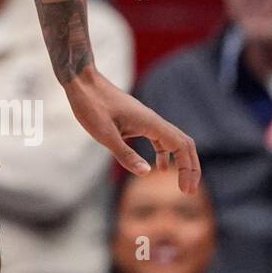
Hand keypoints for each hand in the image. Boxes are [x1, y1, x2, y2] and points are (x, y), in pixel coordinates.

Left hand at [64, 68, 200, 193]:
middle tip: (188, 192)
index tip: (185, 191)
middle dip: (190, 168)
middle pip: (184, 144)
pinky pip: (158, 138)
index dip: (188, 169)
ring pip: (173, 141)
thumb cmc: (91, 104)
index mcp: (151, 122)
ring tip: (179, 183)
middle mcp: (153, 120)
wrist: (81, 81)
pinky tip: (158, 167)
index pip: (182, 147)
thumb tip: (147, 174)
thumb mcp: (104, 134)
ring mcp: (146, 119)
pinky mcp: (136, 120)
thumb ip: (125, 154)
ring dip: (179, 162)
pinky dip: (164, 153)